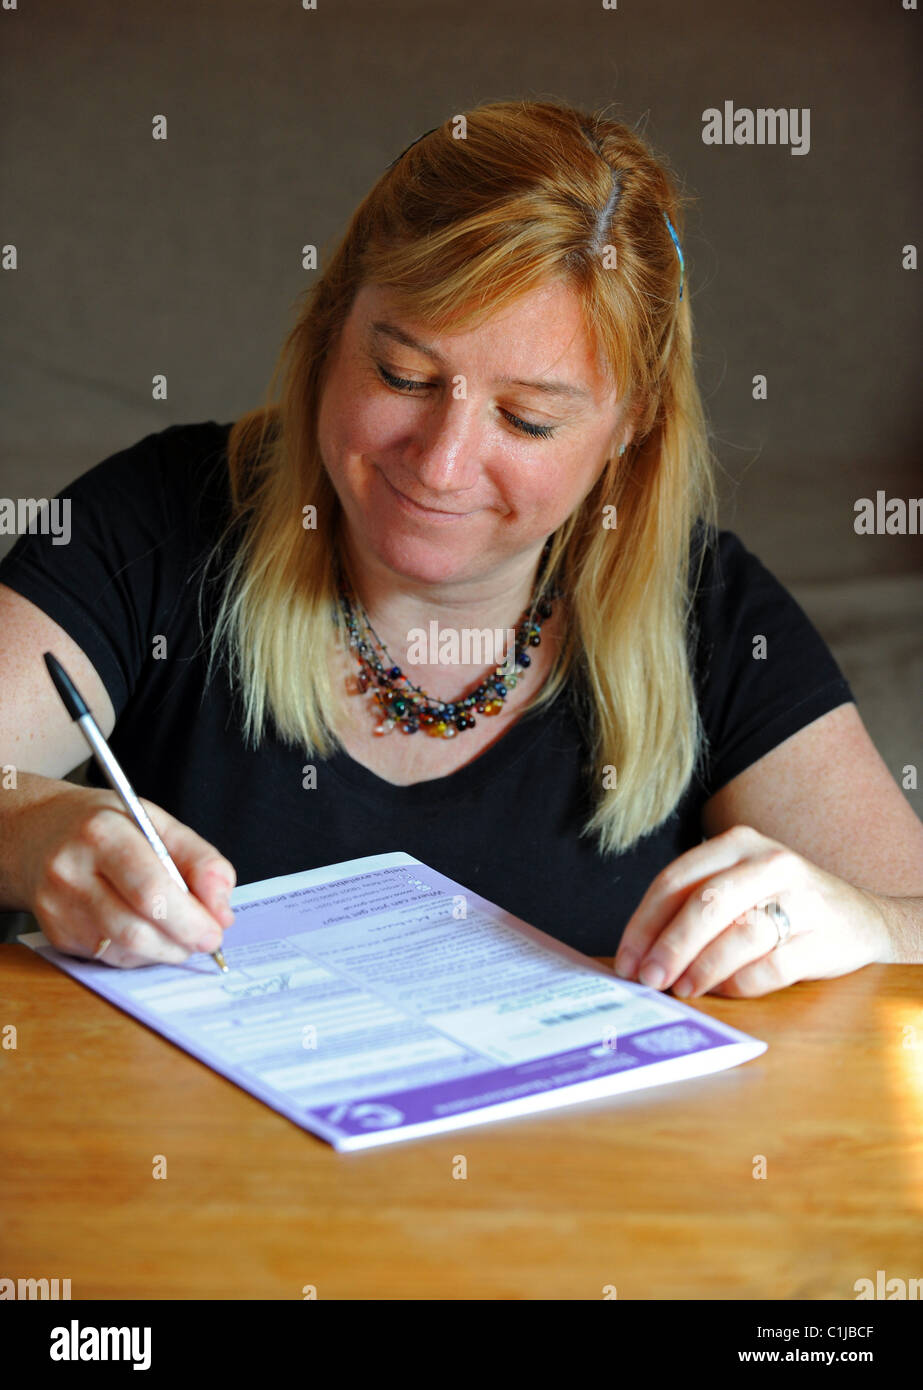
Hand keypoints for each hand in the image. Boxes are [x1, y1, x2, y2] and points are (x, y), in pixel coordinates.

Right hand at [20, 785, 236, 967]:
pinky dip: (141, 953)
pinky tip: (148, 932)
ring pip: (125, 950)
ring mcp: (58, 907)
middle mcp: (71, 871)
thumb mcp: (157, 823)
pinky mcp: (56, 934)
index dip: (189, 917)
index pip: (150, 888)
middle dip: (182, 940)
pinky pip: (111, 958)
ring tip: (180, 933)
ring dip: (165, 950)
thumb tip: (221, 912)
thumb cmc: (106, 827)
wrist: (37, 835)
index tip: (216, 929)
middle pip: (135, 927)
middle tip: (207, 939)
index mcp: (101, 833)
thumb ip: (199, 860)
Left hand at [613, 824, 889, 997]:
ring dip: (702, 968)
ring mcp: (802, 898)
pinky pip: (772, 966)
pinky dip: (740, 983)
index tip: (626, 960)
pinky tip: (723, 991)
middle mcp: (770, 862)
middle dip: (669, 945)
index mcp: (738, 844)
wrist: (862, 919)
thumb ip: (694, 907)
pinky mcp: (825, 938)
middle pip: (706, 903)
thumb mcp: (739, 886)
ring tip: (682, 989)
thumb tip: (639, 954)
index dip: (644, 923)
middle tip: (647, 980)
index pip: (676, 880)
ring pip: (739, 934)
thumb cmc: (782, 905)